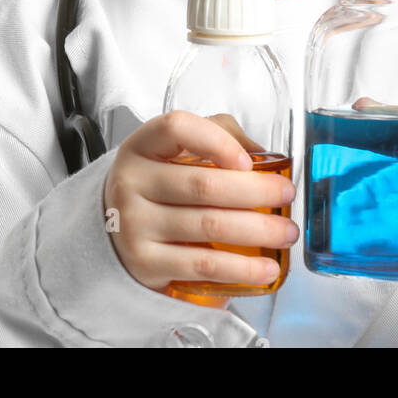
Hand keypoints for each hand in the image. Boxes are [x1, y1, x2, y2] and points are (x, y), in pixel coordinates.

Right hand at [102, 110, 297, 299]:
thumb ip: (218, 136)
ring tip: (286, 232)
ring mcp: (135, 225)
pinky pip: (202, 265)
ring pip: (209, 225)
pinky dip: (241, 267)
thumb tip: (264, 156)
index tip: (248, 160)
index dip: (216, 141)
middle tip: (286, 195)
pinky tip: (266, 268)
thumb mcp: (174, 151)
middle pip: (203, 184)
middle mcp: (132, 182)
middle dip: (257, 191)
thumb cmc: (156, 185)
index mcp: (142, 146)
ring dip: (258, 230)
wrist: (112, 229)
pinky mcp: (145, 263)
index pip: (176, 129)